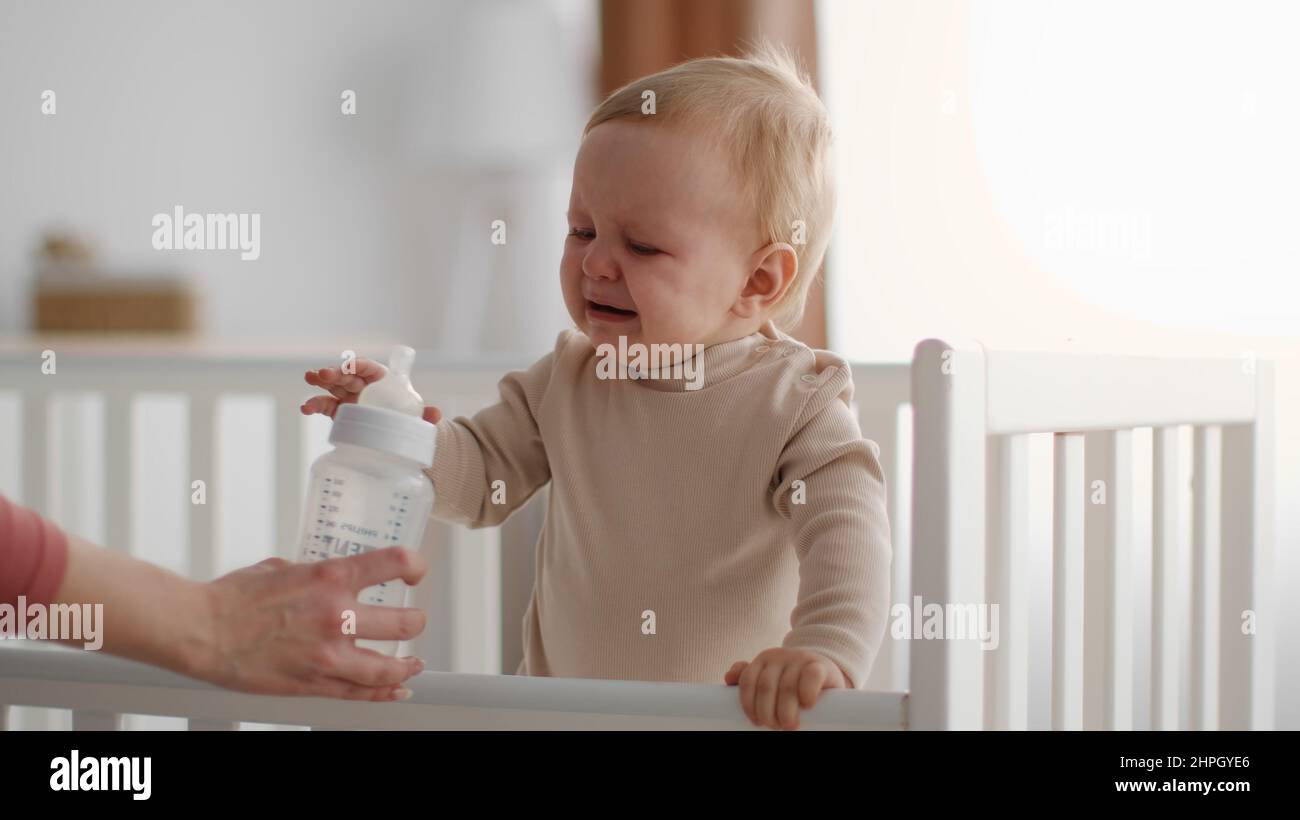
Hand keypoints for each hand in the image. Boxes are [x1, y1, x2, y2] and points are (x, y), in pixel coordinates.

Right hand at [190, 547, 429, 700]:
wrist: (201, 631)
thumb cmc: (233, 598)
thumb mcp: (283, 568)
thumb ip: (316, 574)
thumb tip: (330, 579)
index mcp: (330, 577)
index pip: (394, 563)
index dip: (415, 566)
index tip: (415, 573)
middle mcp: (336, 615)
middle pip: (405, 623)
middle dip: (415, 622)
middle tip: (414, 622)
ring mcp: (328, 654)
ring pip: (390, 667)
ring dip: (408, 665)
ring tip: (414, 663)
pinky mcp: (314, 684)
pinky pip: (361, 692)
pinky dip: (385, 692)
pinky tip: (398, 689)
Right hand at [302, 358, 441, 423]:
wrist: (398, 436)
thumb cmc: (407, 419)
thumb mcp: (418, 418)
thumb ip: (427, 416)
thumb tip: (437, 414)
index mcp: (380, 380)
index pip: (368, 367)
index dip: (358, 364)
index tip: (350, 365)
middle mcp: (362, 386)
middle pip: (346, 375)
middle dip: (334, 372)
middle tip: (322, 374)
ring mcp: (348, 398)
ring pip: (332, 386)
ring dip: (320, 383)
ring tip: (309, 379)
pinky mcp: (338, 412)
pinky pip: (325, 406)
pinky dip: (315, 405)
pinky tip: (305, 408)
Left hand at [725, 647, 847, 729]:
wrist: (824, 669)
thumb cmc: (792, 679)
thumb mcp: (769, 675)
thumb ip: (748, 676)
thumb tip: (728, 678)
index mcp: (763, 660)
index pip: (748, 681)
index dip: (748, 704)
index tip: (756, 722)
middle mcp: (779, 656)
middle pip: (766, 687)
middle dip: (767, 712)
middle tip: (774, 727)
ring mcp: (800, 659)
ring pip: (787, 687)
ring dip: (786, 711)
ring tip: (788, 725)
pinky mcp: (820, 665)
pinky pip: (811, 677)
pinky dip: (807, 692)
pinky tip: (807, 705)